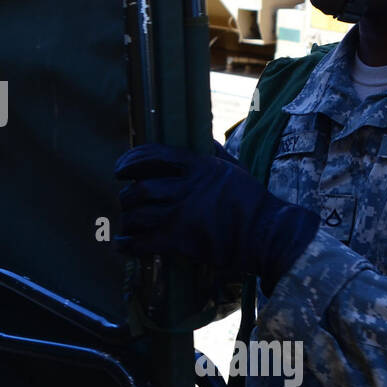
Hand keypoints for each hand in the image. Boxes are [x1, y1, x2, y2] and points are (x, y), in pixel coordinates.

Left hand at [114, 143, 317, 294]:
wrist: (267, 234)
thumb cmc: (252, 201)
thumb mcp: (234, 168)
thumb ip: (214, 152)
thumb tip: (202, 139)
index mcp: (198, 166)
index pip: (153, 156)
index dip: (130, 162)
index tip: (119, 169)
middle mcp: (186, 188)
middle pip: (141, 189)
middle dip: (127, 196)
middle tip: (126, 201)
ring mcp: (182, 215)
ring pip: (139, 215)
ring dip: (128, 221)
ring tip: (128, 224)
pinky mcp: (181, 241)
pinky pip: (143, 242)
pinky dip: (129, 245)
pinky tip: (123, 246)